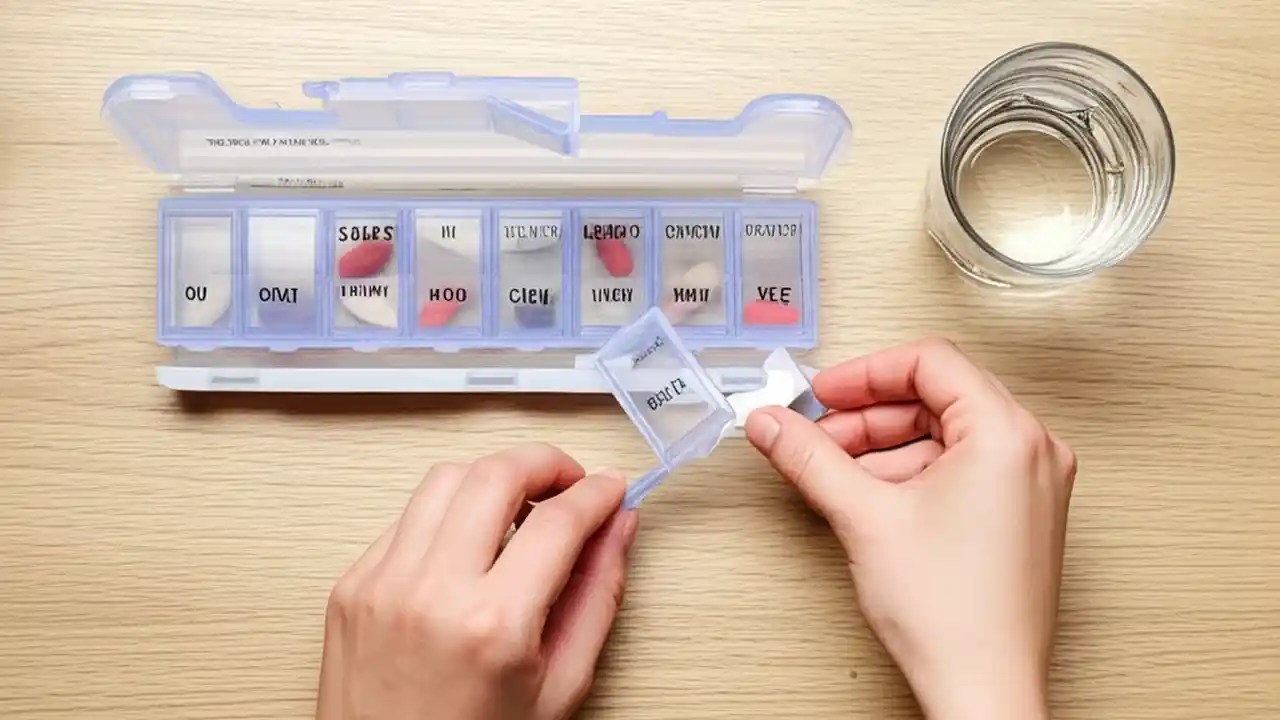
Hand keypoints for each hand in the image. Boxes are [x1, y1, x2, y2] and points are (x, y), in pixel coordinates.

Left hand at [316, 444, 636, 719]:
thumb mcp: (558, 686)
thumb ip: (597, 598)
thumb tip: (617, 527)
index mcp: (492, 626)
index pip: (558, 522)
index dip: (596, 493)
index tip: (612, 488)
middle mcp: (430, 592)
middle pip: (495, 474)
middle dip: (545, 462)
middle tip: (569, 483)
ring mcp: (381, 582)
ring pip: (446, 478)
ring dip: (493, 478)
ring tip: (521, 507)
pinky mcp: (351, 584)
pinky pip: (407, 516)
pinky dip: (448, 512)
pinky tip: (470, 543)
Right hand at [745, 339, 1075, 719]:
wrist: (984, 691)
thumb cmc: (952, 614)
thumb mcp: (863, 515)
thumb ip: (808, 457)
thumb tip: (771, 423)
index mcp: (1008, 433)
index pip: (930, 361)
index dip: (865, 372)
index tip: (822, 394)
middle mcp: (1032, 450)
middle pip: (938, 396)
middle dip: (869, 414)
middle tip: (818, 434)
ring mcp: (1033, 484)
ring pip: (946, 435)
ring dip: (885, 446)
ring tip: (836, 473)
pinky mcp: (1022, 515)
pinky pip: (962, 468)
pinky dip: (912, 473)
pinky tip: (870, 498)